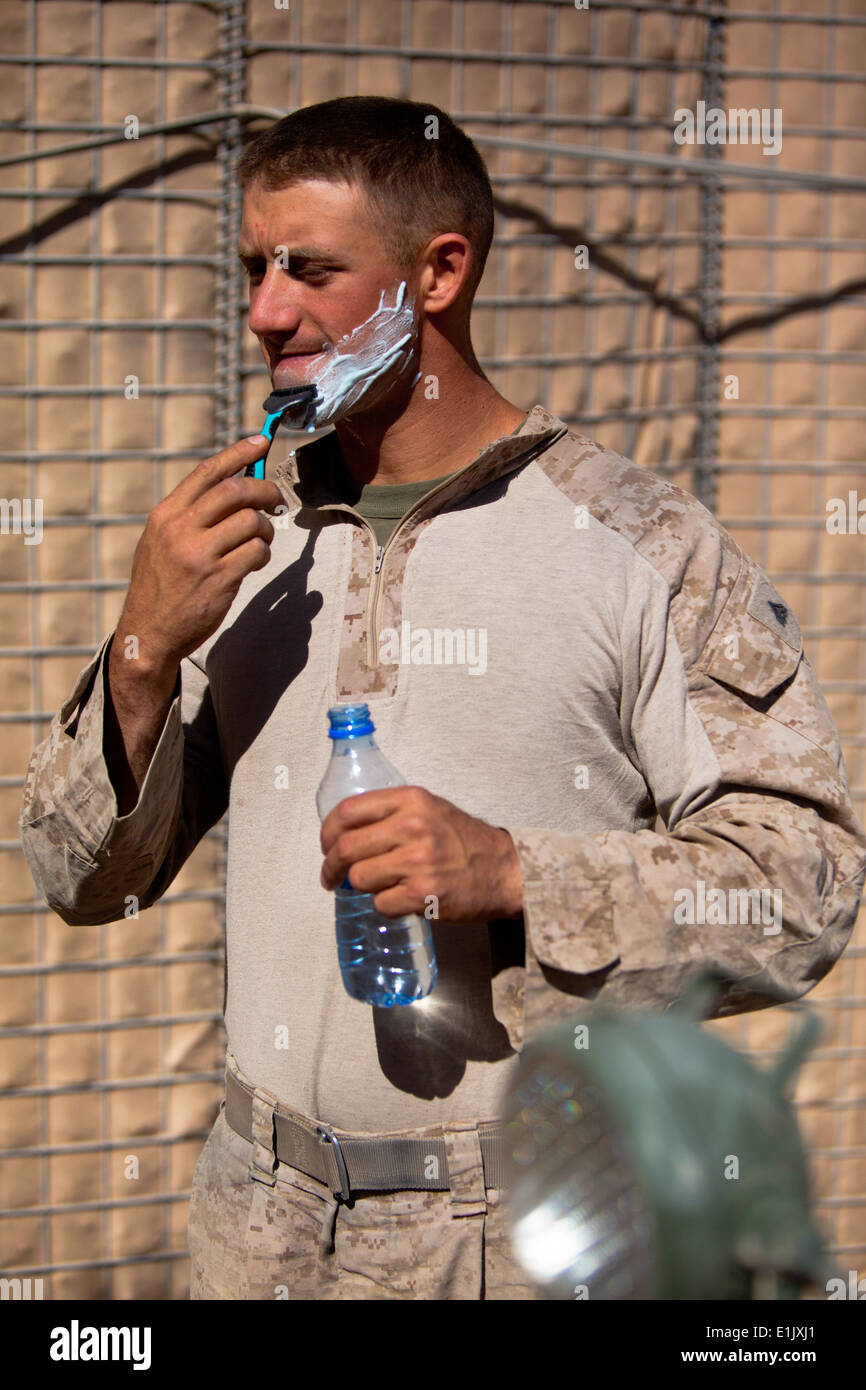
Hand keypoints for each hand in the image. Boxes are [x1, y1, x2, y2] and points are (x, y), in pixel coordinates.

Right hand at [115, 435, 281, 671]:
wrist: (148, 633)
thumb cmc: (161, 586)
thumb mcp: (160, 542)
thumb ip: (190, 515)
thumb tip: (234, 486)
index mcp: (165, 516)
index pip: (207, 472)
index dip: (238, 452)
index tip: (262, 440)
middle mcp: (180, 530)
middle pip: (234, 491)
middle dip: (264, 490)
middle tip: (276, 500)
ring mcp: (199, 555)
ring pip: (250, 522)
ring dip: (265, 528)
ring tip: (261, 540)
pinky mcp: (218, 579)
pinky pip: (256, 552)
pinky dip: (263, 553)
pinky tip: (256, 562)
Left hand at [319, 786, 522, 922]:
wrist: (503, 869)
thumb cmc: (463, 841)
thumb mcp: (429, 809)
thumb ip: (391, 813)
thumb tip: (345, 830)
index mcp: (410, 800)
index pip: (347, 811)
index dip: (327, 832)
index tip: (326, 846)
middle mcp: (412, 826)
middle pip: (346, 847)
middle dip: (331, 867)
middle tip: (331, 877)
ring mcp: (417, 861)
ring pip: (359, 878)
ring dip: (361, 887)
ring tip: (377, 886)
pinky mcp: (423, 893)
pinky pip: (380, 903)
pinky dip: (384, 905)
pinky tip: (399, 898)